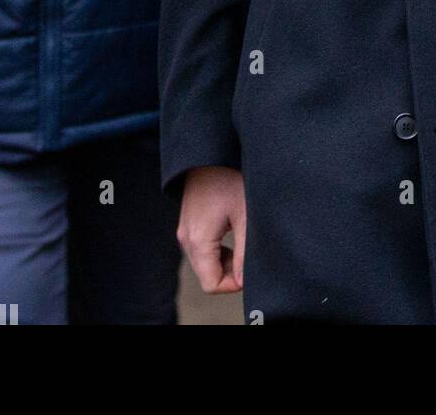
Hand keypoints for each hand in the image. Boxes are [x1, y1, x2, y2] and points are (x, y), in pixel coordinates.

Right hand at [177, 165, 245, 292]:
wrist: (211, 150)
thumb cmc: (230, 177)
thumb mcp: (244, 215)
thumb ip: (244, 253)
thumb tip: (243, 281)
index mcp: (198, 240)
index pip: (212, 284)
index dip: (234, 283)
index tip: (251, 267)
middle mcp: (186, 239)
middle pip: (207, 275)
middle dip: (230, 272)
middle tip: (249, 252)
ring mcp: (184, 230)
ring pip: (204, 263)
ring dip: (224, 261)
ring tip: (242, 239)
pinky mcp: (187, 223)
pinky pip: (201, 249)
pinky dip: (217, 250)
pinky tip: (232, 232)